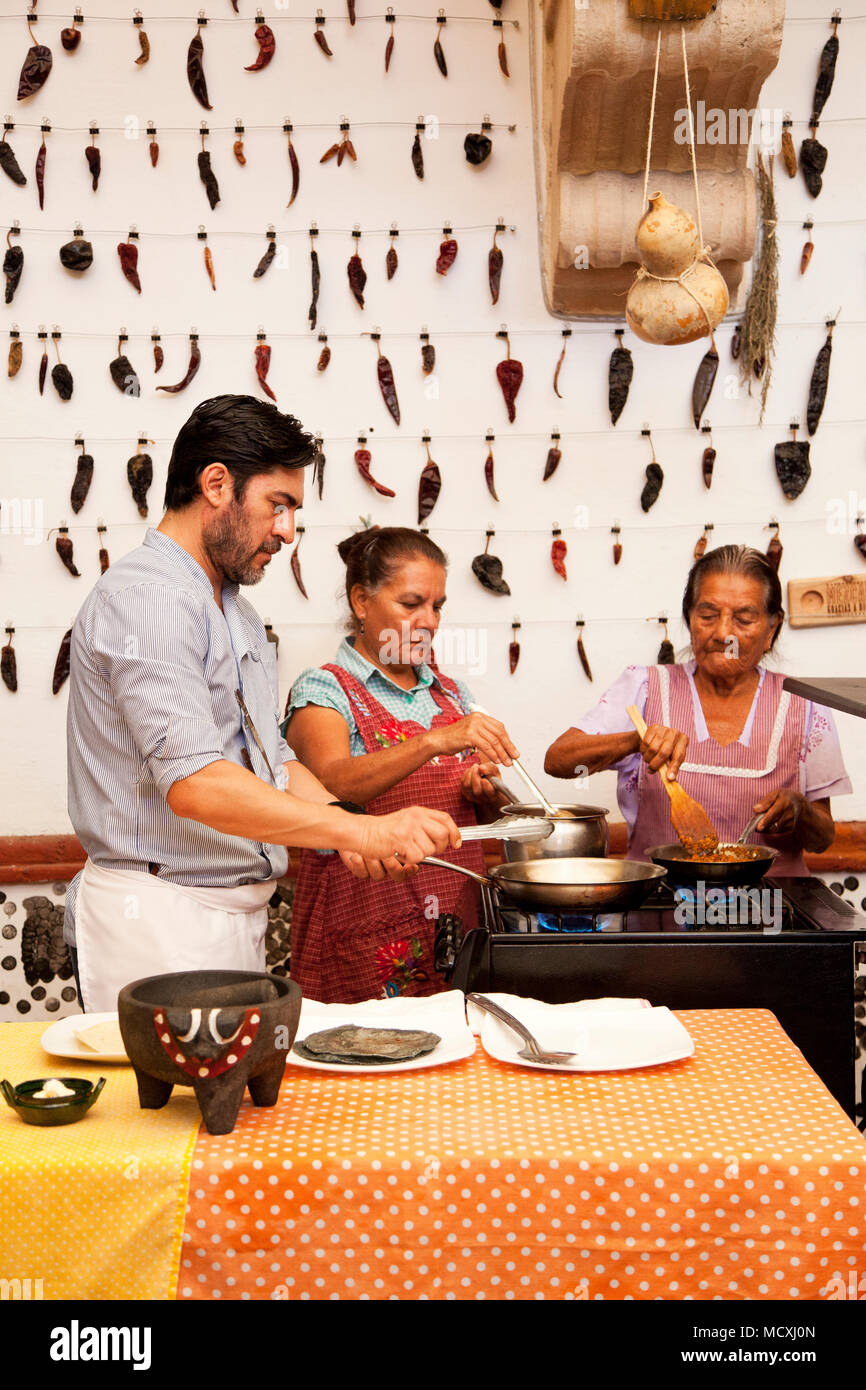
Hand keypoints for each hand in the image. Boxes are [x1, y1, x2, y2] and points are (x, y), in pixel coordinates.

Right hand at [343, 805, 461, 882]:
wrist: (363, 832)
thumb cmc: (384, 830)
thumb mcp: (407, 821)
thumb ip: (425, 826)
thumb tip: (446, 838)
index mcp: (418, 812)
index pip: (445, 819)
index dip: (455, 832)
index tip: (456, 843)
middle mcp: (415, 817)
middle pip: (443, 835)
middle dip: (439, 847)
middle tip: (426, 849)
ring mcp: (409, 828)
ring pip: (430, 849)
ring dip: (420, 855)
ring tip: (407, 850)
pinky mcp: (401, 840)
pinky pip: (417, 858)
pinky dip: (410, 860)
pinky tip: (401, 853)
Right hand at [428, 713, 517, 766]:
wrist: (438, 740)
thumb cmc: (453, 739)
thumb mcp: (471, 733)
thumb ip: (484, 735)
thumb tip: (500, 745)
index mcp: (480, 716)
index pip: (499, 728)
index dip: (508, 740)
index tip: (513, 750)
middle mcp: (478, 718)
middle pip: (499, 734)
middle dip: (508, 747)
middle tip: (514, 757)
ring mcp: (473, 726)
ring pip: (494, 741)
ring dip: (502, 753)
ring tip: (506, 762)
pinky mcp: (469, 735)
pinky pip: (486, 746)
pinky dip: (493, 755)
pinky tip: (496, 761)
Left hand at [460, 760, 501, 804]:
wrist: (485, 782)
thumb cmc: (491, 776)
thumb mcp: (494, 771)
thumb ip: (490, 769)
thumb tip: (481, 768)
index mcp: (494, 795)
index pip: (490, 793)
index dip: (486, 787)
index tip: (484, 779)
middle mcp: (483, 799)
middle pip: (477, 791)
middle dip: (476, 776)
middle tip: (478, 766)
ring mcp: (473, 797)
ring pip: (468, 786)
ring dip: (470, 773)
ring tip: (475, 767)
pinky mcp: (465, 792)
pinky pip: (463, 782)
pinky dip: (466, 774)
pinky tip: (472, 771)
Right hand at [638, 723, 688, 780]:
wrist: (653, 738)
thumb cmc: (664, 749)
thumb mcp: (670, 758)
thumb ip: (670, 768)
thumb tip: (669, 779)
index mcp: (683, 741)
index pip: (679, 756)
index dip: (674, 768)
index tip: (669, 778)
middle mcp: (675, 733)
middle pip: (664, 752)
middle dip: (656, 764)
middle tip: (651, 769)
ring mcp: (664, 729)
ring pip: (653, 748)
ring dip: (648, 758)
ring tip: (648, 759)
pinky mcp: (653, 727)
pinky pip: (646, 743)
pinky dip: (643, 750)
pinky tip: (645, 751)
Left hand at [753, 789, 802, 835]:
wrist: (801, 804)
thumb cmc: (786, 797)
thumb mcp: (776, 793)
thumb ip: (765, 801)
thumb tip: (755, 809)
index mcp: (785, 802)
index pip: (774, 813)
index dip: (765, 821)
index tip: (758, 827)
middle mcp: (789, 814)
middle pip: (774, 824)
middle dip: (763, 826)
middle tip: (756, 826)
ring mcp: (791, 822)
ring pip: (774, 829)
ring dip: (766, 828)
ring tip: (762, 822)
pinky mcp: (791, 828)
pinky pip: (777, 831)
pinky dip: (771, 828)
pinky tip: (769, 823)